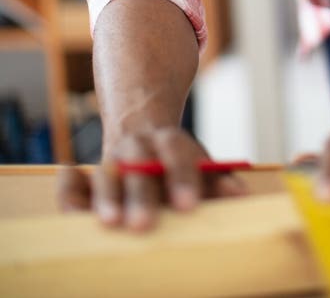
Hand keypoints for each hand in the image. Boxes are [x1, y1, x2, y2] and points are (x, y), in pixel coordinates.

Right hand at [57, 126, 246, 229]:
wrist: (141, 127)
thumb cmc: (175, 162)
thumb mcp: (199, 164)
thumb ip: (217, 181)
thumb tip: (239, 195)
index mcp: (169, 141)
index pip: (178, 153)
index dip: (183, 177)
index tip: (189, 205)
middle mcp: (138, 148)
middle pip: (139, 165)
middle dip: (141, 195)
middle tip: (144, 224)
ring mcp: (111, 162)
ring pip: (106, 174)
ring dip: (107, 198)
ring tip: (110, 223)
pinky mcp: (89, 180)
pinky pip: (73, 185)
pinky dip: (69, 193)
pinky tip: (72, 211)